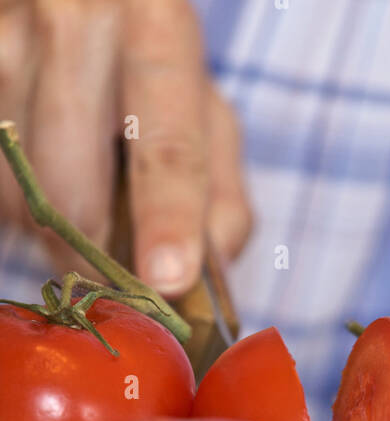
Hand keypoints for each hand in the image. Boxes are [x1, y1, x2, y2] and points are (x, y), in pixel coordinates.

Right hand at [0, 0, 251, 293]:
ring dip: (55, 227)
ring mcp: (8, 39)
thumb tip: (199, 277)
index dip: (167, 219)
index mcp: (157, 26)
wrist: (79, 2)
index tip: (167, 276)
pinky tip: (45, 172)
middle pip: (75, 190)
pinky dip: (21, 202)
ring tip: (81, 193)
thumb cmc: (150, 69)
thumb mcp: (206, 115)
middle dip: (97, 252)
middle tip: (115, 270)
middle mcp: (75, 19)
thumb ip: (222, 199)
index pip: (165, 144)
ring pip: (26, 196)